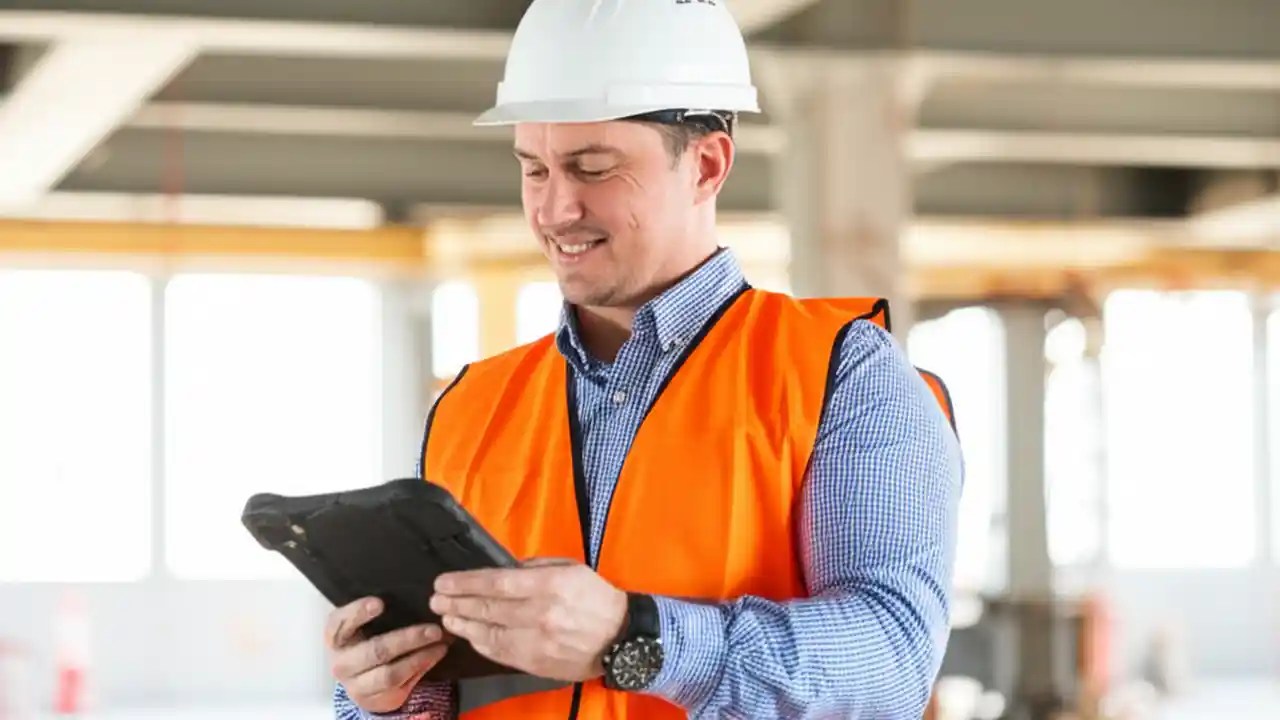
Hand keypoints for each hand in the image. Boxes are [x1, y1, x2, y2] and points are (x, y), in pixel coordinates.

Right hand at [324, 597, 448, 712]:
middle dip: (407, 639)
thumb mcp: (364, 625)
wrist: (361, 680)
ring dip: (419, 656)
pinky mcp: (372, 699)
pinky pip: (399, 685)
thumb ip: (380, 611)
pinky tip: (436, 654)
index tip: (379, 603)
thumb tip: (422, 597)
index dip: (358, 613)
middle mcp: (341, 662)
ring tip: (440, 643)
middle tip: (433, 629)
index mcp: (335, 637)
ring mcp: (355, 684)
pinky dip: (421, 667)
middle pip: (374, 651)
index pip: (340, 623)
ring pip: (389, 672)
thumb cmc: (366, 641)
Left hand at [429, 558, 627, 681]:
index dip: (465, 583)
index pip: (496, 583)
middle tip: (435, 599)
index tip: (443, 581)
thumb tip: (505, 571)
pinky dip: (481, 644)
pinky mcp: (536, 663)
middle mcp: (540, 614)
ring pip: (490, 633)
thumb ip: (535, 567)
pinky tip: (469, 635)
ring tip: (445, 617)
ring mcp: (537, 642)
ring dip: (463, 625)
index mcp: (549, 585)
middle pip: (488, 609)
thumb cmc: (595, 597)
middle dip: (456, 603)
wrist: (621, 638)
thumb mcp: (570, 568)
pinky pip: (501, 653)